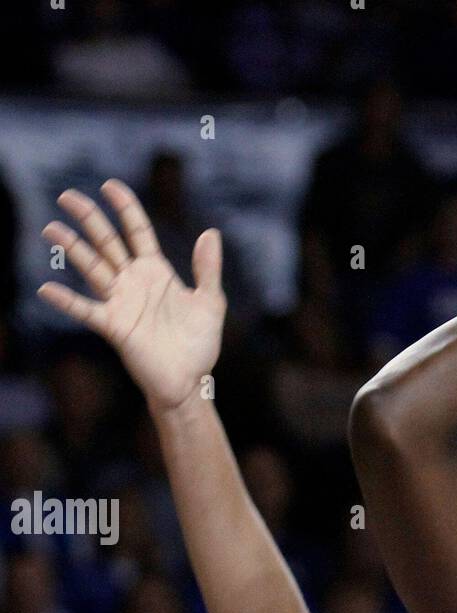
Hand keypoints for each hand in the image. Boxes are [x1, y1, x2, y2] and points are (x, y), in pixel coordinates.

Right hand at [38, 180, 225, 411]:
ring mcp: (121, 302)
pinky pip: (86, 310)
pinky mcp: (114, 326)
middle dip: (88, 218)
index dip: (125, 207)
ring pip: (92, 267)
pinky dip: (66, 301)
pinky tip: (46, 289)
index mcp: (156, 272)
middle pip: (107, 242)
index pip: (137, 231)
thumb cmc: (199, 344)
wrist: (191, 381)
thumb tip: (210, 232)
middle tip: (68, 196)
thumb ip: (208, 269)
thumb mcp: (211, 302)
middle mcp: (134, 282)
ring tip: (51, 229)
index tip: (110, 186)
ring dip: (72, 249)